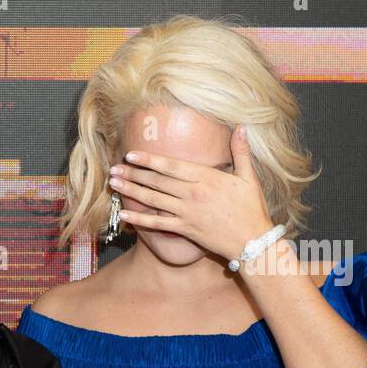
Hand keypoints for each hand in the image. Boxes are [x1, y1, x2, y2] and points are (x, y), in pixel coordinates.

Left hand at [110, 125, 274, 263]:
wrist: (252, 240)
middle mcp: (193, 194)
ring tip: (113, 183)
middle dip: (133, 173)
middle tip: (114, 168)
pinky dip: (139, 219)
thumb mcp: (249, 177)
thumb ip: (241, 152)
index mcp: (206, 178)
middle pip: (157, 181)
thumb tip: (242, 127)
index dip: (150, 160)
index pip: (172, 165)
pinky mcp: (184, 229)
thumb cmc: (251, 208)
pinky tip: (123, 213)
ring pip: (153, 199)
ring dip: (131, 190)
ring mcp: (187, 212)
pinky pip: (157, 223)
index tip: (132, 155)